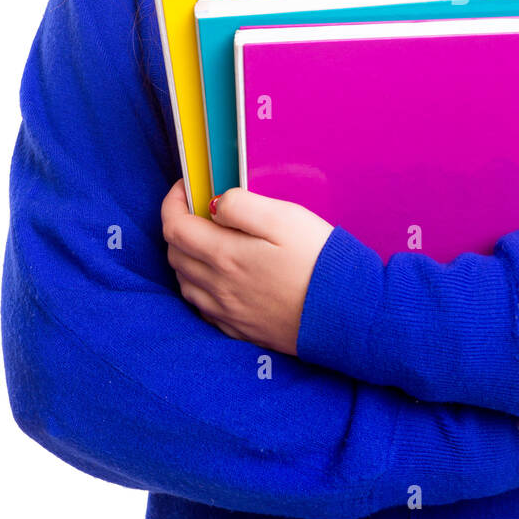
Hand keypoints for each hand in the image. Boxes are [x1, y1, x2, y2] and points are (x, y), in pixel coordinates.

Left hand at [161, 179, 334, 354]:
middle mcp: (217, 287)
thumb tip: (215, 204)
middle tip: (200, 212)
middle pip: (176, 255)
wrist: (345, 313)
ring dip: (187, 258)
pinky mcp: (240, 330)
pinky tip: (221, 278)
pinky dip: (201, 287)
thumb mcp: (284, 218)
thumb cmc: (318, 260)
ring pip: (185, 283)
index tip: (186, 188)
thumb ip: (242, 206)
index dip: (173, 202)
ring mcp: (226, 312)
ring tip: (210, 242)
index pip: (174, 227)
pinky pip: (202, 307)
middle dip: (179, 227)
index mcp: (224, 255)